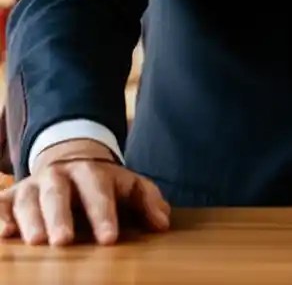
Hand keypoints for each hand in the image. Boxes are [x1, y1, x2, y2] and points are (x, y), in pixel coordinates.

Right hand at [0, 139, 170, 245]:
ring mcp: (32, 185)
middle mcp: (58, 175)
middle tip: (63, 241)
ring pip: (28, 200)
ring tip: (36, 241)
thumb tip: (163, 224)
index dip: (104, 216)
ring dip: (29, 220)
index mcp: (92, 172)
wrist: (70, 162)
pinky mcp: (11, 196)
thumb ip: (149, 202)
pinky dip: (0, 217)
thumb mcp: (131, 187)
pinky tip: (4, 234)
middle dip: (60, 217)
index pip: (99, 193)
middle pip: (58, 193)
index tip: (109, 239)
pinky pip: (1, 204)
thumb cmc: (105, 185)